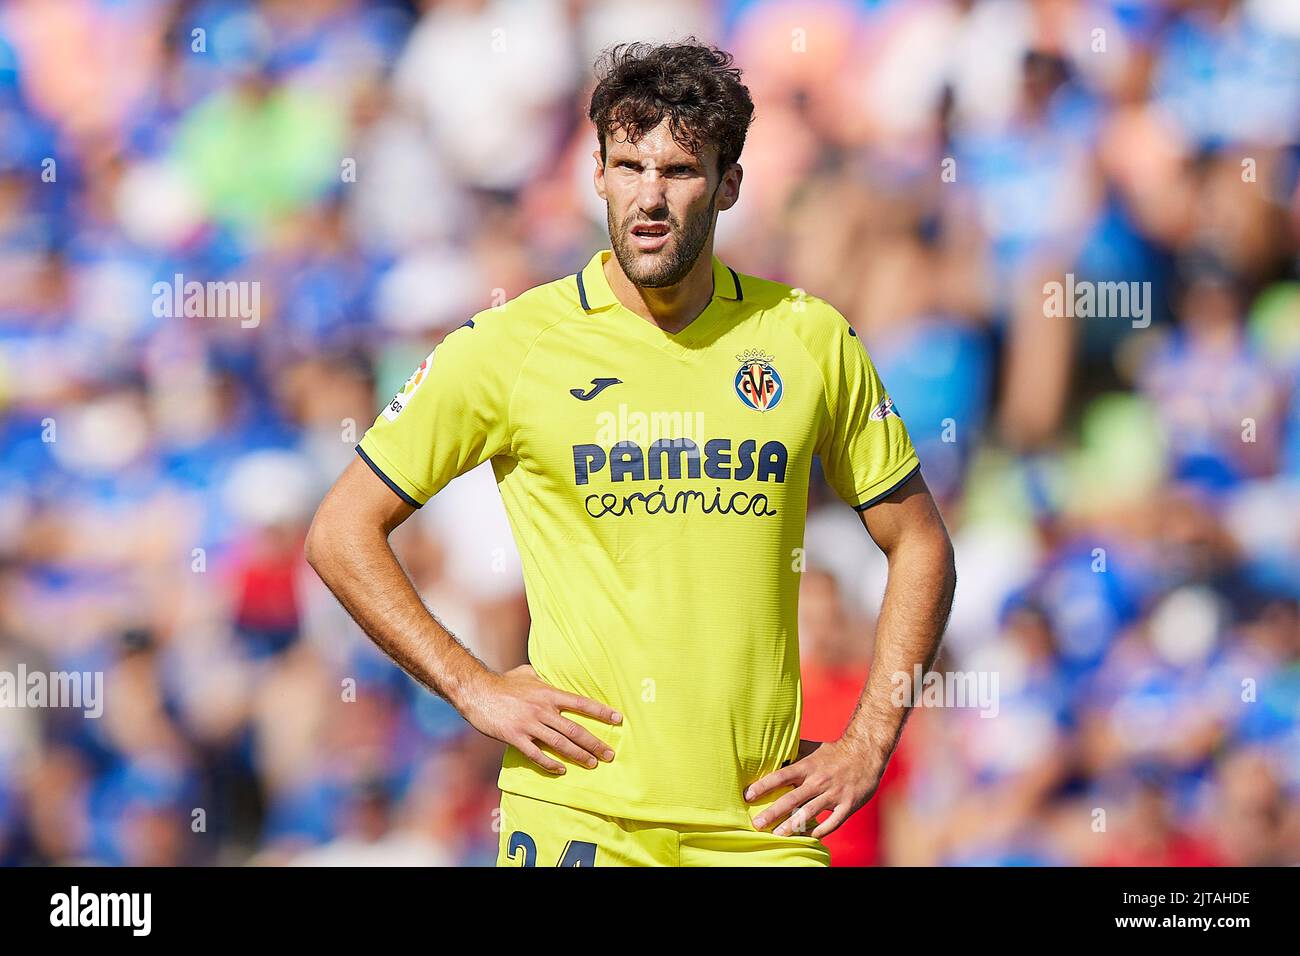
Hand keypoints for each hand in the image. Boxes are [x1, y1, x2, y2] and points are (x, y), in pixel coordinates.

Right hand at [461, 664, 621, 774]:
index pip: (581, 703)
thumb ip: (543, 676)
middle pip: (575, 729)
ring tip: (592, 764)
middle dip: (595, 743)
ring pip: (560, 743)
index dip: (601, 712)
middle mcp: (543, 709)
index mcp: (548, 693)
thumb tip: (550, 675)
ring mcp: (529, 724)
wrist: (477, 691)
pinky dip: (550, 764)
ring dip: (578, 755)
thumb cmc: (504, 682)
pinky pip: (536, 754)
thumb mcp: (527, 673)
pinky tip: (561, 770)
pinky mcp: (515, 737)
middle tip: (610, 754)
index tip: (618, 719)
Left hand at [744, 737, 885, 838]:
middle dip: (773, 813)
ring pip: (809, 813)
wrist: (866, 753)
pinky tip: (809, 837)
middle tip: (757, 824)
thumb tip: (772, 753)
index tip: (748, 795)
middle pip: (791, 798)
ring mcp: (833, 794)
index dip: (764, 785)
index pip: (781, 776)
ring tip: (777, 835)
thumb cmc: (835, 752)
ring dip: (792, 825)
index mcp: (808, 767)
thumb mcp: (812, 748)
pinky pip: (833, 822)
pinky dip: (821, 831)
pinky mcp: (848, 805)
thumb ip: (794, 754)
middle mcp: (818, 781)